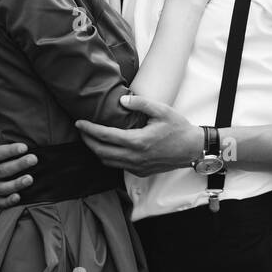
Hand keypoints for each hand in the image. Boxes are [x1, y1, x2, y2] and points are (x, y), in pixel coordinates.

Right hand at [0, 105, 37, 207]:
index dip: (10, 151)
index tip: (25, 146)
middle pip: (2, 170)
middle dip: (18, 165)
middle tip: (35, 159)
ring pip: (2, 187)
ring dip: (16, 184)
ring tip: (31, 179)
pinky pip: (0, 202)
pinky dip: (8, 201)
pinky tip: (19, 197)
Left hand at [75, 94, 202, 176]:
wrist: (192, 149)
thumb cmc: (178, 129)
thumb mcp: (162, 110)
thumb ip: (141, 103)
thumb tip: (122, 100)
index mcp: (138, 141)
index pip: (106, 136)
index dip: (89, 129)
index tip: (79, 122)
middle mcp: (135, 157)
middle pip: (101, 152)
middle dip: (87, 141)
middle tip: (81, 130)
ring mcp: (137, 167)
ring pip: (107, 161)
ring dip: (96, 150)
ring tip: (91, 138)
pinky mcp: (140, 172)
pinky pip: (117, 166)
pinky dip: (108, 157)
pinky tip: (108, 147)